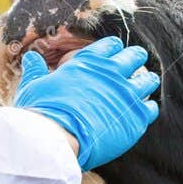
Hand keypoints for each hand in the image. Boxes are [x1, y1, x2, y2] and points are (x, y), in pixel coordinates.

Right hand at [12, 37, 159, 170]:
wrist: (55, 139)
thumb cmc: (42, 111)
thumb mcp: (33, 85)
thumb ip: (35, 70)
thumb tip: (31, 57)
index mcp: (89, 62)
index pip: (111, 45)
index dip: (114, 49)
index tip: (114, 54)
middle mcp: (111, 73)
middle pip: (135, 56)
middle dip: (136, 58)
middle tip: (135, 63)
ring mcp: (126, 94)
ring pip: (148, 80)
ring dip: (146, 81)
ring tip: (144, 85)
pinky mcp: (135, 117)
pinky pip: (151, 108)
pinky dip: (148, 108)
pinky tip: (142, 111)